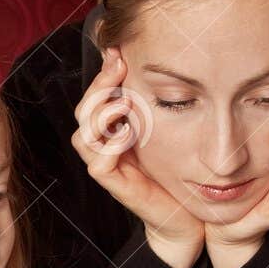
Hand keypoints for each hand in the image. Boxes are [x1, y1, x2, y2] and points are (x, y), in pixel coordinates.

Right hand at [71, 47, 203, 267]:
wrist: (185, 215)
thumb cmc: (176, 171)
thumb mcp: (168, 128)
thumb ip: (156, 102)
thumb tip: (152, 66)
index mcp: (113, 130)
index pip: (93, 97)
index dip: (101, 75)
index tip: (118, 52)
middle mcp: (105, 147)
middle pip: (83, 112)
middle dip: (98, 87)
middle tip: (119, 68)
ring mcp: (108, 166)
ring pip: (84, 136)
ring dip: (101, 115)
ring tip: (124, 101)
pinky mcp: (116, 186)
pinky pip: (98, 165)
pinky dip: (110, 146)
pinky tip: (128, 132)